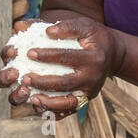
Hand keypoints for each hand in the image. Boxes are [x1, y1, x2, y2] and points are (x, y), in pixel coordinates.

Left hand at [0, 14, 125, 118]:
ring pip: (68, 102)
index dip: (48, 55)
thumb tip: (46, 30)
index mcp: (94, 57)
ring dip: (48, 103)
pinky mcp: (86, 100)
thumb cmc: (93, 37)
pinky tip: (39, 108)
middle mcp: (93, 77)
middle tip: (24, 78)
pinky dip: (55, 112)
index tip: (29, 52)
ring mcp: (90, 92)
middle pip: (66, 83)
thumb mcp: (84, 25)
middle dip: (44, 82)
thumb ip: (65, 25)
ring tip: (31, 98)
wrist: (113, 55)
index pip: (68, 56)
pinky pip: (70, 110)